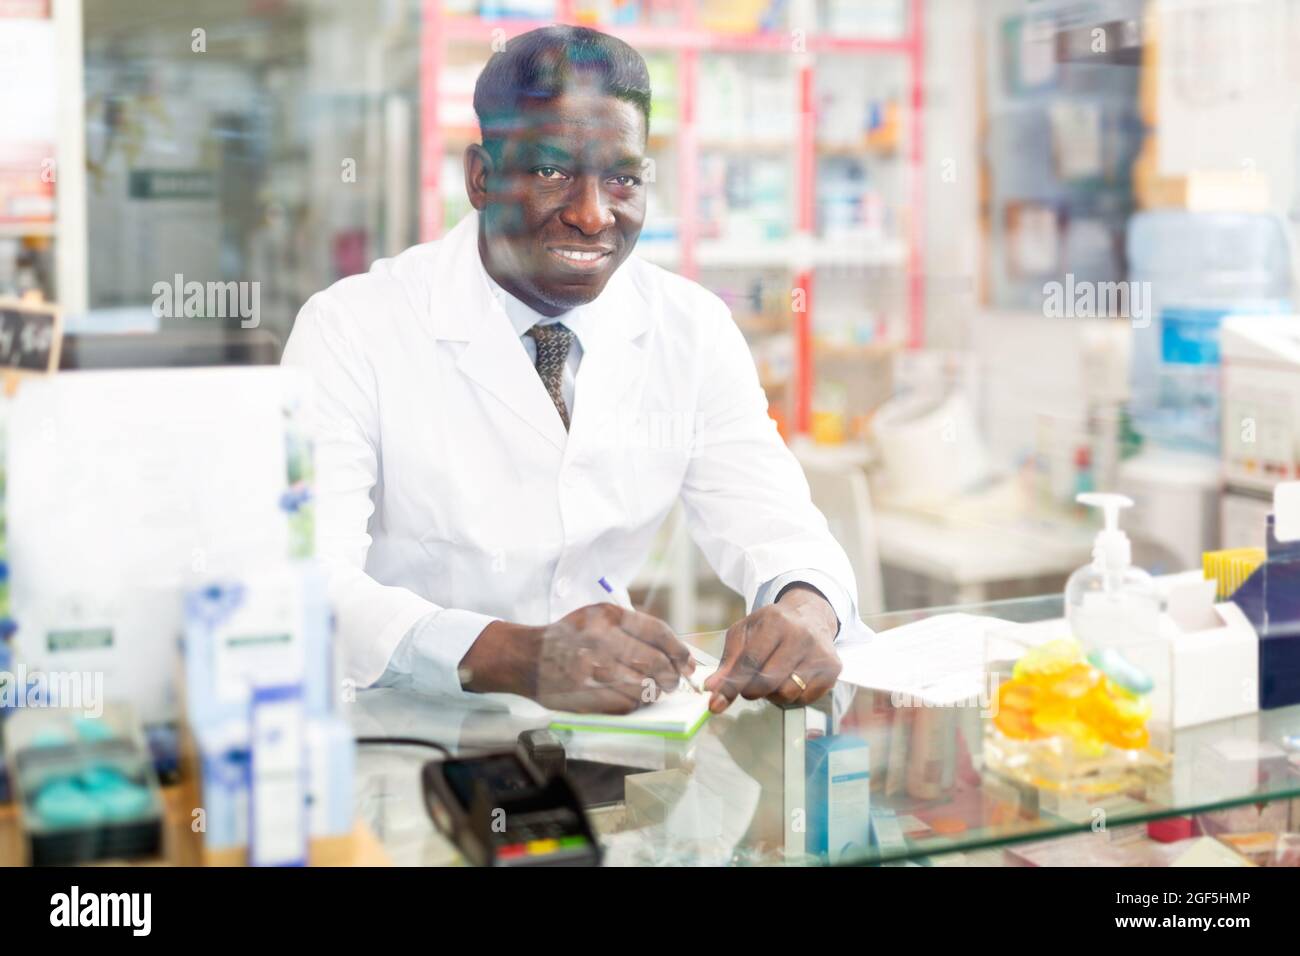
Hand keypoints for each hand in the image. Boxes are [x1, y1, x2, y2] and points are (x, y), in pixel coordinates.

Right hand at [460, 604, 694, 713]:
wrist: (527, 658)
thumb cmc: (570, 637)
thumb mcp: (598, 616)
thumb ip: (633, 628)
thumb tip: (675, 652)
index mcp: (608, 617)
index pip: (658, 633)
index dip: (679, 651)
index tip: (687, 662)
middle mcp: (601, 641)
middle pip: (656, 663)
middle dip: (671, 676)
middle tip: (673, 681)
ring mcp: (593, 670)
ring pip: (644, 687)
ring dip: (654, 692)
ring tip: (653, 690)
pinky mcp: (586, 695)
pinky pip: (626, 704)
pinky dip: (635, 703)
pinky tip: (631, 698)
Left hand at [703, 585, 840, 713]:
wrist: (811, 616)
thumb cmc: (773, 626)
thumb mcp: (745, 633)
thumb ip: (728, 661)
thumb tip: (712, 689)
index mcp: (775, 621)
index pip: (750, 661)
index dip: (731, 684)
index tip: (716, 701)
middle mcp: (801, 635)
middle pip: (769, 681)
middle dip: (751, 691)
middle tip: (747, 689)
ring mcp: (819, 653)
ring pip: (788, 693)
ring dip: (773, 695)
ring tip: (772, 680)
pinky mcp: (833, 669)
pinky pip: (806, 698)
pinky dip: (793, 697)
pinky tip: (790, 681)